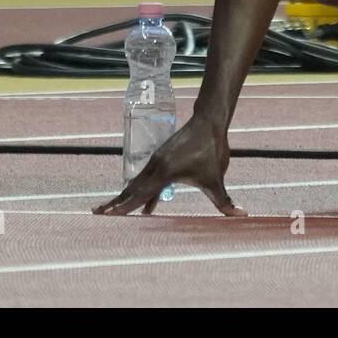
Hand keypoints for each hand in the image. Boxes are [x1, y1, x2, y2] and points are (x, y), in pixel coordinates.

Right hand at [93, 112, 245, 216]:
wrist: (209, 122)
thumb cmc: (212, 150)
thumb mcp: (217, 179)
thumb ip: (224, 201)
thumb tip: (241, 215)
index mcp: (164, 172)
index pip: (139, 194)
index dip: (124, 206)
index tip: (107, 214)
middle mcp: (156, 166)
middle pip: (132, 188)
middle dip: (115, 203)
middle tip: (97, 213)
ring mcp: (157, 161)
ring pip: (138, 183)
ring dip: (125, 197)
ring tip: (111, 210)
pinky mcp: (162, 159)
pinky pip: (147, 179)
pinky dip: (141, 192)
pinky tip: (146, 207)